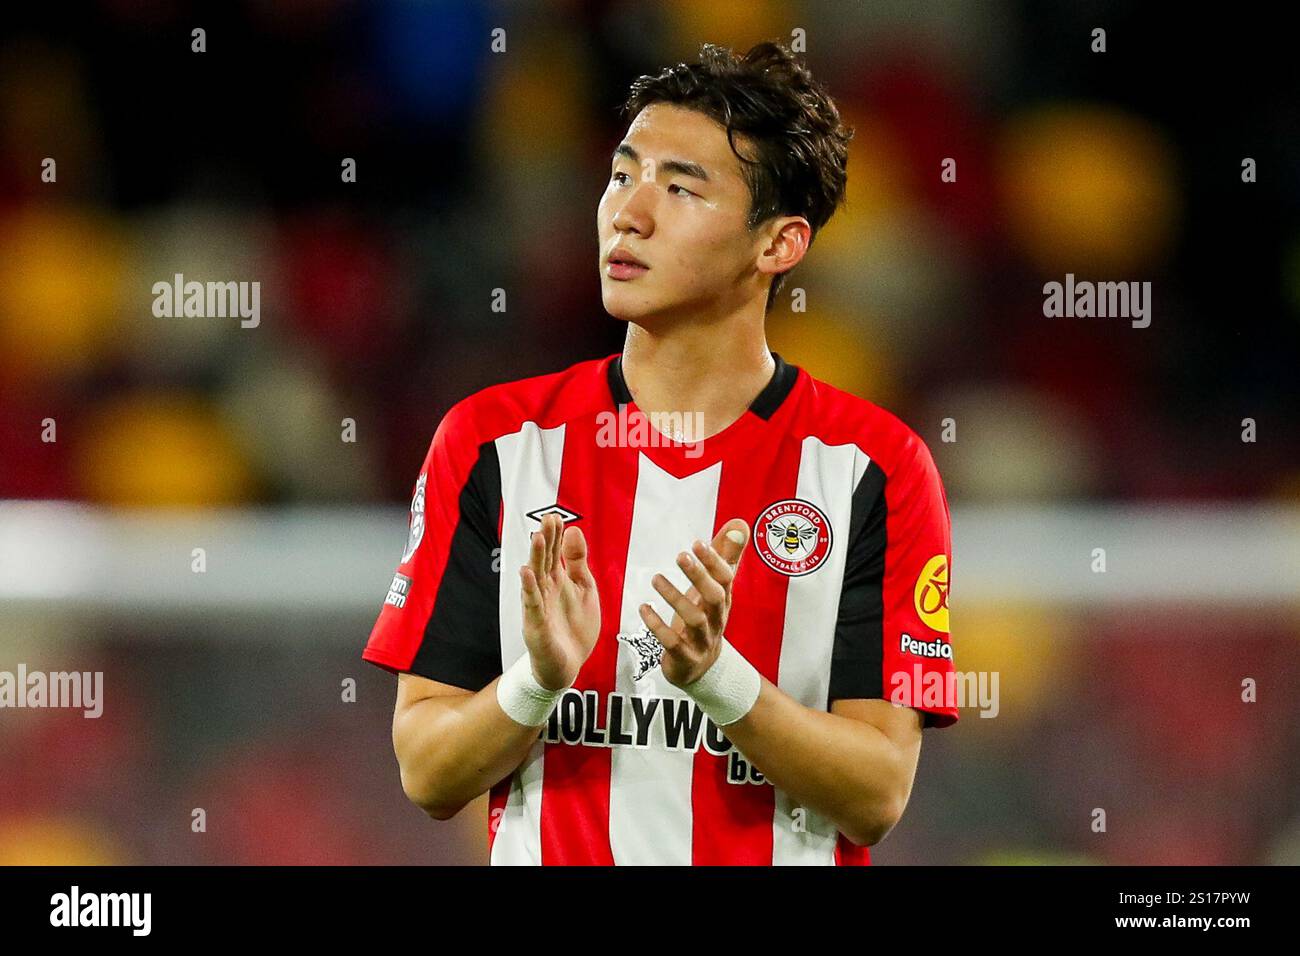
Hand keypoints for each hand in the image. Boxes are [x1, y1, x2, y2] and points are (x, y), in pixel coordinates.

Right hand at [519, 513, 600, 690]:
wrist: (568, 666)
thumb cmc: (574, 628)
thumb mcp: (584, 589)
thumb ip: (578, 562)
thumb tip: (574, 530)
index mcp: (558, 581)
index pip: (554, 553)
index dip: (555, 536)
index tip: (556, 516)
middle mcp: (545, 590)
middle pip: (544, 561)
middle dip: (546, 540)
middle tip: (548, 519)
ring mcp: (538, 607)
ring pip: (535, 578)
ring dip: (535, 558)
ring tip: (537, 538)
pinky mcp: (535, 625)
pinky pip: (532, 605)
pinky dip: (529, 589)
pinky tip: (527, 574)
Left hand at [638, 518, 747, 687]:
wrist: (702, 669)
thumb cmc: (705, 619)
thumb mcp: (715, 589)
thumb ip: (725, 557)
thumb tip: (739, 524)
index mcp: (723, 600)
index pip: (726, 579)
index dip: (715, 561)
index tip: (697, 543)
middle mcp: (716, 619)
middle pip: (714, 597)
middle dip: (699, 576)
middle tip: (680, 556)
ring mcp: (702, 640)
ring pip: (694, 619)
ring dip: (675, 597)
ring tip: (656, 578)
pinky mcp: (685, 657)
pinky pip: (672, 642)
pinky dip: (657, 625)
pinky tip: (644, 607)